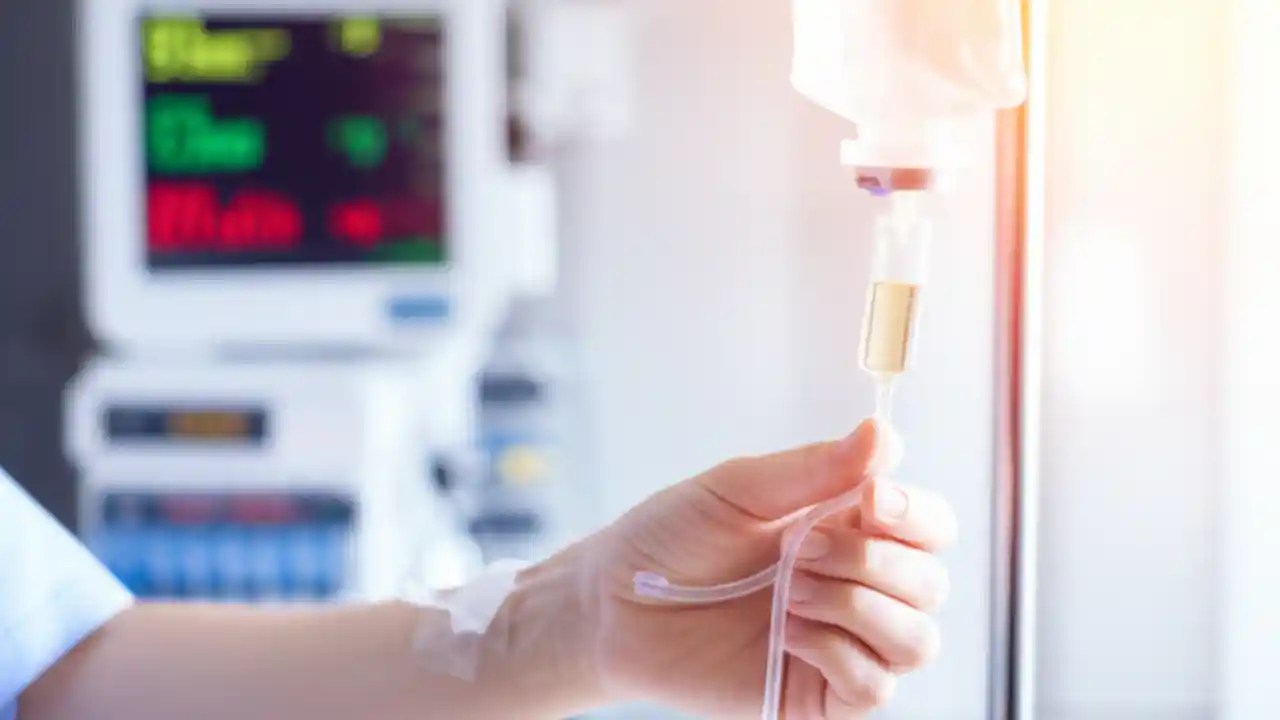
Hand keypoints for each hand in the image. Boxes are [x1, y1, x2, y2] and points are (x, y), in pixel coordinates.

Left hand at [582, 419, 957, 717]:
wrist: (611, 604)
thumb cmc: (668, 539)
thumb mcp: (737, 490)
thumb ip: (812, 468)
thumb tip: (884, 432)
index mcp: (844, 528)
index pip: (929, 525)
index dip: (917, 514)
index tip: (873, 499)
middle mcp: (853, 585)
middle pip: (930, 582)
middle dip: (871, 559)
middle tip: (798, 549)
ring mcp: (840, 642)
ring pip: (917, 639)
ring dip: (859, 607)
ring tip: (790, 592)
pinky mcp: (818, 694)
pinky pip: (874, 686)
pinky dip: (839, 653)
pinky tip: (787, 632)